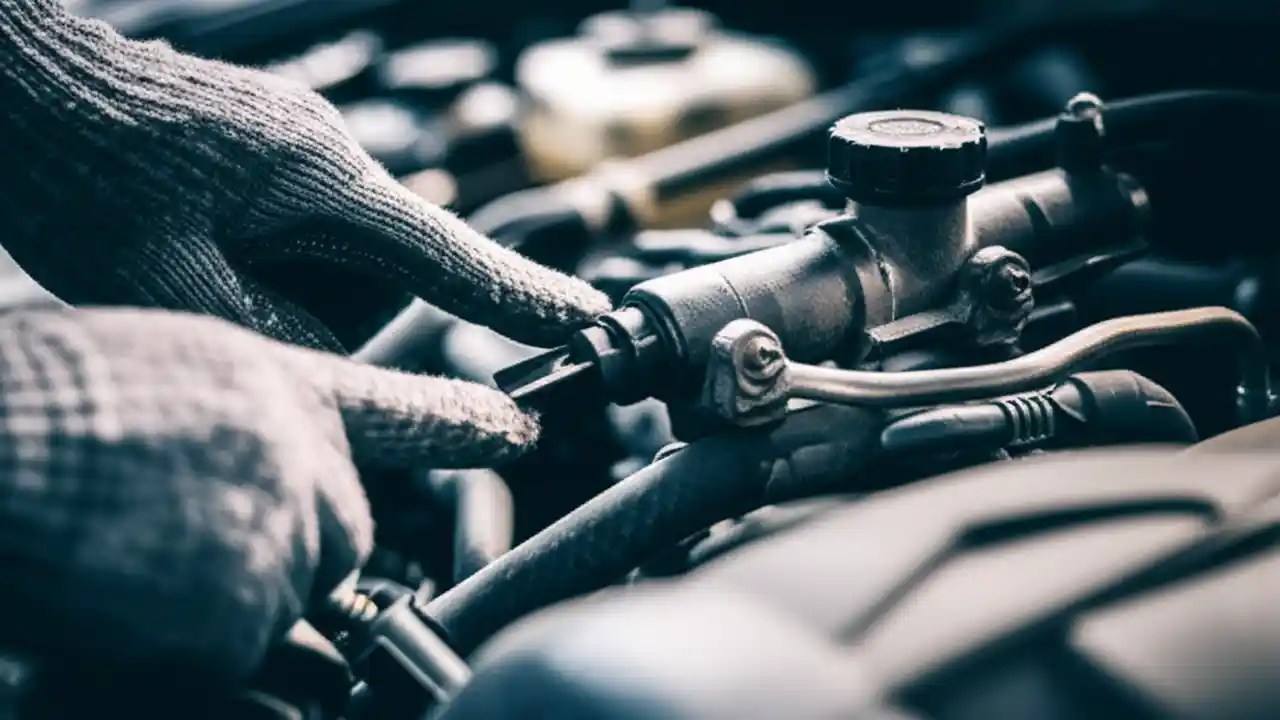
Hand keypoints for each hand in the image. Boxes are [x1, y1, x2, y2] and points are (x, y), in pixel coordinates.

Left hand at [0, 1, 609, 349]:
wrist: (21, 83)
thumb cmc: (79, 172)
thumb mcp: (165, 281)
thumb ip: (269, 338)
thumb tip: (329, 365)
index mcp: (322, 183)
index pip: (451, 259)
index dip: (526, 300)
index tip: (592, 325)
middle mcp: (333, 157)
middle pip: (376, 279)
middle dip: (317, 310)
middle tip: (219, 287)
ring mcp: (306, 147)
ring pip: (335, 261)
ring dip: (282, 283)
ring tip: (193, 253)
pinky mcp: (277, 149)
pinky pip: (304, 228)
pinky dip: (265, 253)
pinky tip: (197, 232)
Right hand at [0, 307, 535, 684]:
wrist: (0, 443)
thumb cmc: (51, 403)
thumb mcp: (175, 372)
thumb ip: (246, 424)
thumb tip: (259, 470)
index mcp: (282, 388)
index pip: (403, 407)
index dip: (464, 421)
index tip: (518, 430)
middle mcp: (307, 456)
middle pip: (346, 533)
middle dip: (291, 550)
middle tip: (196, 534)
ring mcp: (288, 531)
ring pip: (294, 594)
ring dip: (234, 593)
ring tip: (150, 548)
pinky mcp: (252, 606)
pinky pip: (242, 646)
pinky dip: (195, 639)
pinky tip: (139, 588)